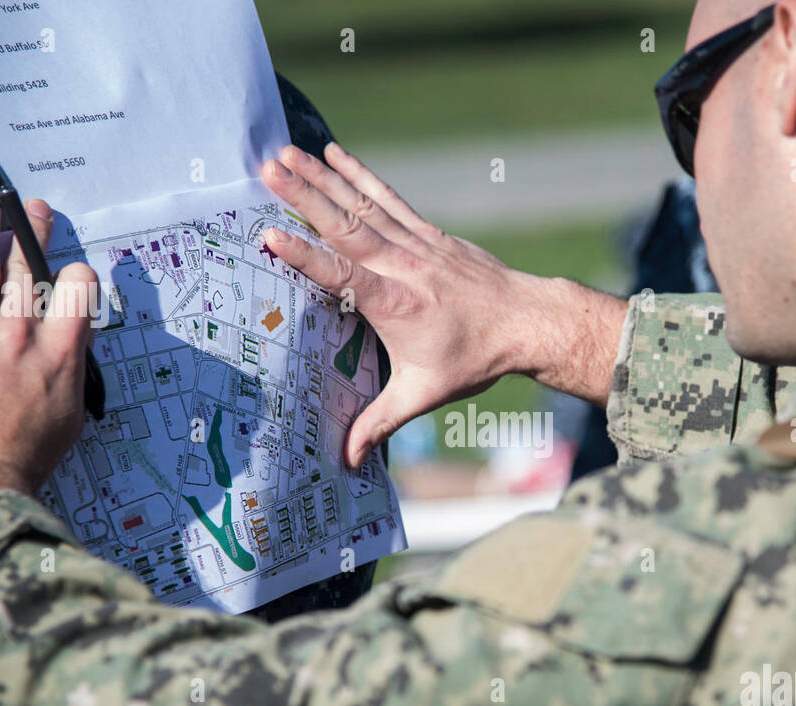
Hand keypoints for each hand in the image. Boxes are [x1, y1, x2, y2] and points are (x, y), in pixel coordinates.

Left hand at [0, 195, 98, 521]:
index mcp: (58, 355)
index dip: (76, 276)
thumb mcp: (67, 419)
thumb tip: (73, 344)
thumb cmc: (19, 462)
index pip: (77, 291)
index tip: (70, 271)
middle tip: (34, 209)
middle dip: (32, 233)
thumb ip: (69, 373)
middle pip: (29, 269)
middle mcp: (17, 336)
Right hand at [261, 143, 625, 467]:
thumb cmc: (475, 359)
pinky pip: (388, 198)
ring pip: (363, 205)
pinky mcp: (429, 233)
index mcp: (396, 306)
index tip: (271, 236)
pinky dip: (361, 174)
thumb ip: (380, 423)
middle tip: (267, 169)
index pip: (343, 277)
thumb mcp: (425, 395)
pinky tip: (334, 153)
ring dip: (322, 178)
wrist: (529, 322)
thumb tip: (346, 462)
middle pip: (347, 227)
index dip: (306, 258)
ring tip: (285, 153)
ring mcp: (417, 244)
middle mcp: (404, 267)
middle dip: (305, 197)